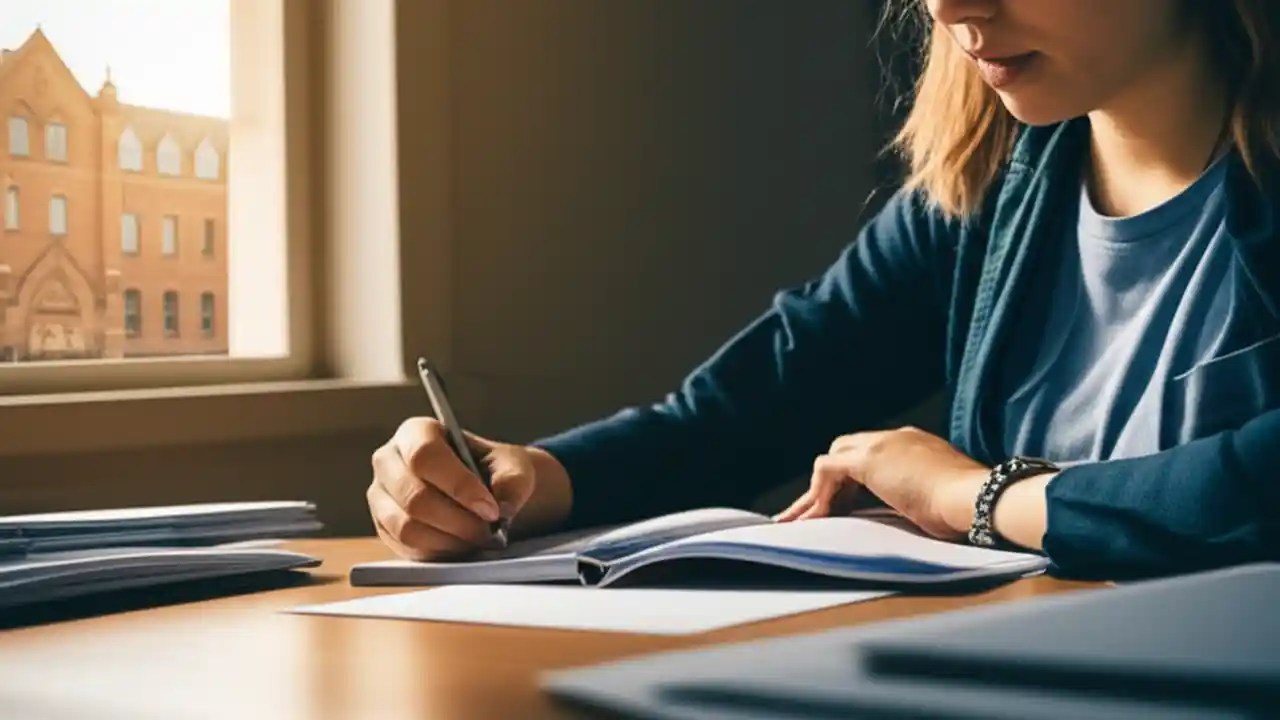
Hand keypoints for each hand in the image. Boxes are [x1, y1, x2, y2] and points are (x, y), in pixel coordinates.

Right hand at [367, 417, 538, 559]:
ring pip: (407, 527)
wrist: (482, 492)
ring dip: (449, 540)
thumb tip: (503, 509)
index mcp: (416, 432)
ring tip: (478, 540)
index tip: (490, 510)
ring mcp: (380, 497)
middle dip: (457, 521)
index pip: (425, 455)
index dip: (458, 485)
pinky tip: (462, 547)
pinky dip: (439, 553)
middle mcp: (388, 461)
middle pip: (414, 497)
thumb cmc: (493, 471)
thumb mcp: (512, 466)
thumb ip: (513, 482)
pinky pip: (406, 548)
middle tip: (488, 531)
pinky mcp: (383, 528)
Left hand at [775, 426, 988, 539]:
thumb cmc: (970, 508)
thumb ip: (922, 499)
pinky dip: (817, 496)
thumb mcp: (941, 500)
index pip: (873, 455)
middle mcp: (896, 438)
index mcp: (916, 445)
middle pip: (846, 452)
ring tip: (799, 522)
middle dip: (829, 485)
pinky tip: (813, 520)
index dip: (854, 483)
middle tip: (816, 515)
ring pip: (833, 461)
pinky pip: (828, 471)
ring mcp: (883, 445)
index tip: (844, 509)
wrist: (980, 497)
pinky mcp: (869, 459)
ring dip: (817, 493)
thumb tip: (917, 517)